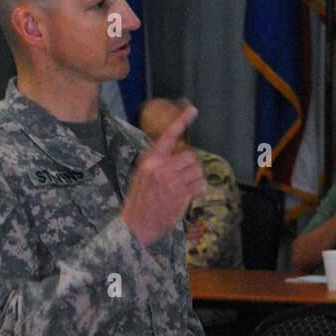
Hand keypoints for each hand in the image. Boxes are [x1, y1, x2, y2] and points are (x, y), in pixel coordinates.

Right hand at [121, 106, 205, 245]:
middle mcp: (161, 169)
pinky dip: (199, 189)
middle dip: (192, 164)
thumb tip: (177, 150)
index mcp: (150, 160)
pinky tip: (190, 194)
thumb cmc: (139, 200)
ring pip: (197, 170)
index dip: (181, 121)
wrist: (136, 226)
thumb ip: (158, 161)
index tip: (193, 110)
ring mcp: (172, 183)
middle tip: (185, 174)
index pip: (168, 136)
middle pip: (190, 155)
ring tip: (186, 186)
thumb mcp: (141, 175)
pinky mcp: (181, 197)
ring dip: (196, 177)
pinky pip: (200, 185)